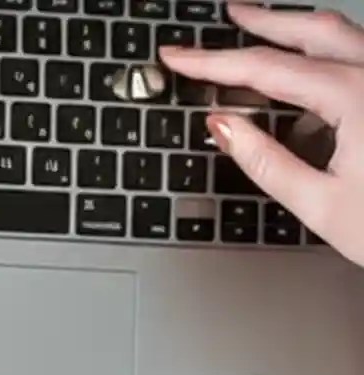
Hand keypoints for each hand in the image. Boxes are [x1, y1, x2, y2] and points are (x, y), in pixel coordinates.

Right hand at [159, 5, 363, 263]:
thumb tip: (225, 127)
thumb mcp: (321, 205)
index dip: (213, 61)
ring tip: (267, 29)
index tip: (179, 57)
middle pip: (312, 31)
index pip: (266, 68)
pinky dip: (330, 57)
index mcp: (356, 98)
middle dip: (264, 21)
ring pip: (345, 36)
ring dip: (299, 30)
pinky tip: (313, 82)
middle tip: (228, 16)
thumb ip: (266, 162)